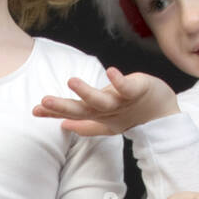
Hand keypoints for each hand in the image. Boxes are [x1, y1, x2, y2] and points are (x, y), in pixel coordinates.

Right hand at [33, 66, 179, 136]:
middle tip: (44, 102)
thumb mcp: (107, 121)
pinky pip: (126, 86)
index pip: (71, 113)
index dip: (53, 113)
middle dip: (62, 106)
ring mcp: (121, 101)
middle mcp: (106, 110)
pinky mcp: (136, 90)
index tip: (34, 111)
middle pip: (82, 109)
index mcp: (97, 114)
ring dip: (86, 92)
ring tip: (71, 81)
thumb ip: (85, 125)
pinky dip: (119, 80)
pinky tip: (110, 72)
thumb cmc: (133, 114)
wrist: (164, 113)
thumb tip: (64, 126)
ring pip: (101, 100)